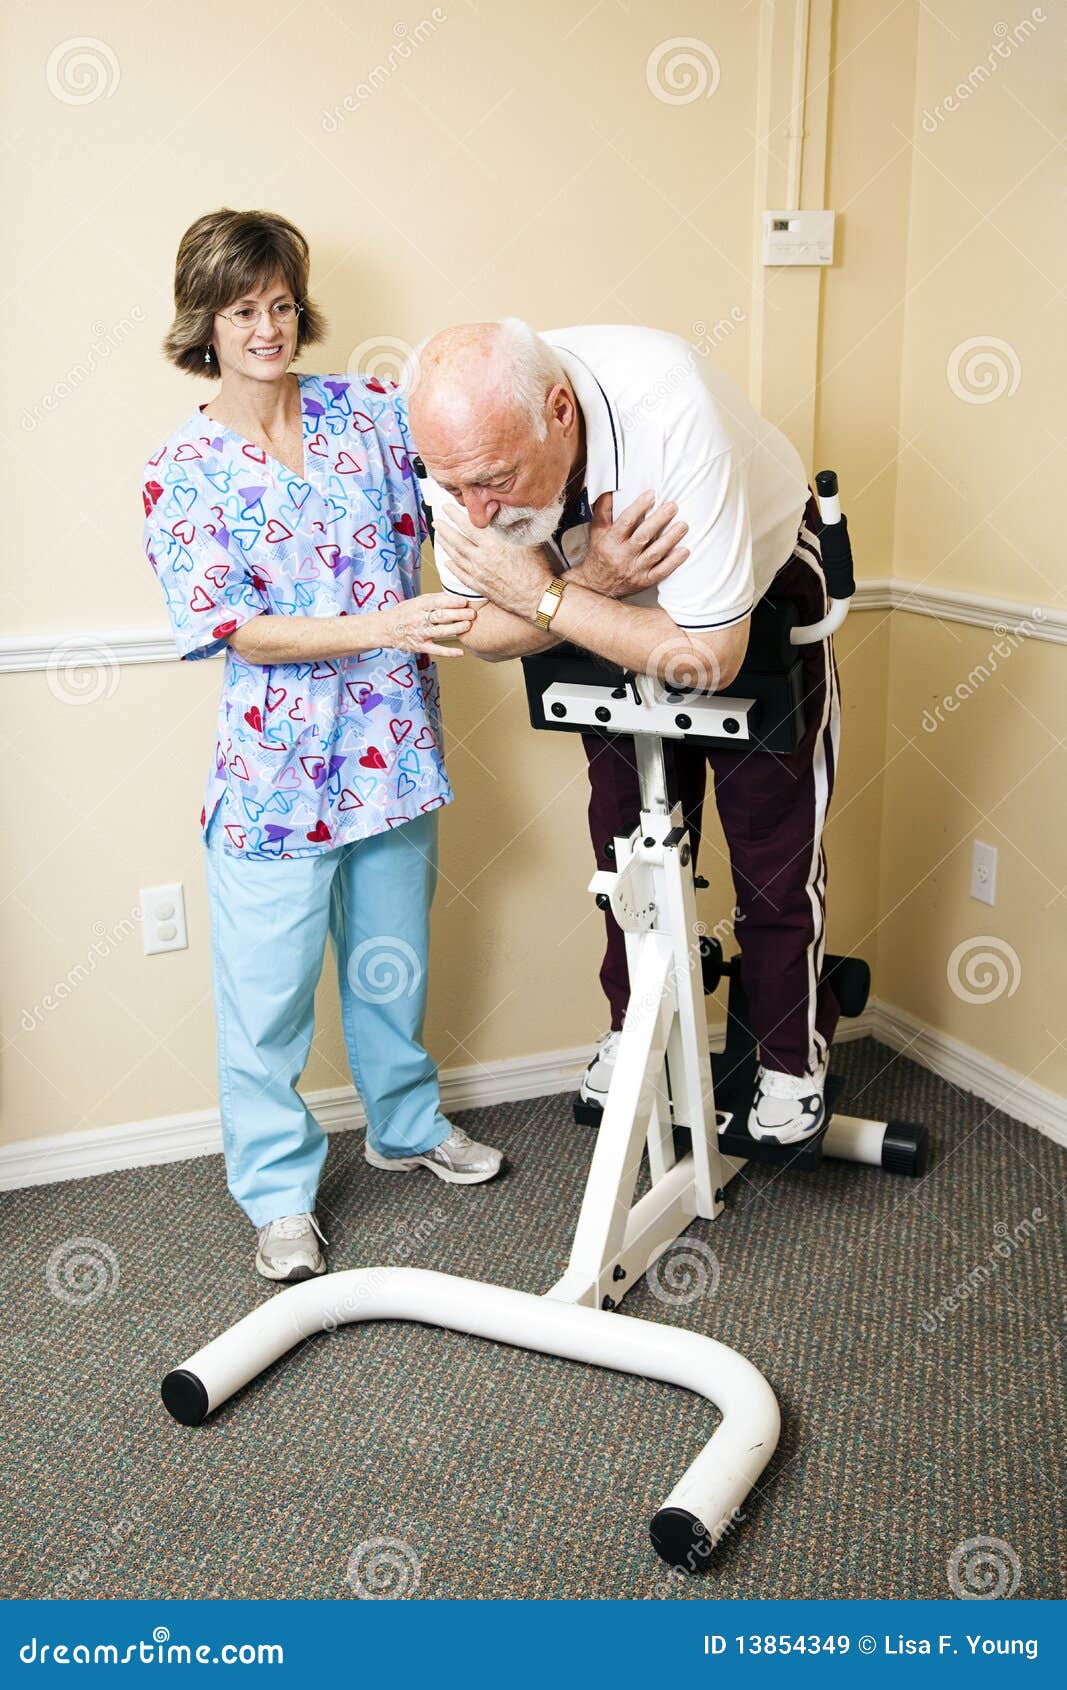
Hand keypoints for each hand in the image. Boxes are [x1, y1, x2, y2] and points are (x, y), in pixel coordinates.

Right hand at [380, 592, 476, 658]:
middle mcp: (419, 619)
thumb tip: (454, 596)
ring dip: (456, 629)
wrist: (385, 629)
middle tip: (472, 613)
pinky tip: (460, 652)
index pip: (437, 602)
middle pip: (441, 616)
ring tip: (468, 625)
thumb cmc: (404, 613)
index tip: (464, 601)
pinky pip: (436, 650)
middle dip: (459, 614)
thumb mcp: (416, 601)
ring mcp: (420, 634)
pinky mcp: (420, 646)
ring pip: (441, 632)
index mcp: (418, 606)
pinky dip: (449, 652)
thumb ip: (434, 599)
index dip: (452, 601)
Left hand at [436, 505, 551, 615]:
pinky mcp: (479, 587)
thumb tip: (502, 515)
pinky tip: (448, 562)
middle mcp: (482, 559)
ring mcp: (478, 574)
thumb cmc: (536, 569)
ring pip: (456, 557)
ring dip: (445, 546)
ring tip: (439, 537)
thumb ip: (511, 528)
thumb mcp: (527, 541)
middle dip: (444, 529)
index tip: (446, 508)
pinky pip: (460, 575)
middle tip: (436, 521)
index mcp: (493, 545)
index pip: (468, 525)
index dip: (455, 515)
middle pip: (456, 541)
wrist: (538, 598)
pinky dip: (452, 567)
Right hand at [574, 491, 688, 597]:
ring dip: (670, 539)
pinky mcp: (644, 581)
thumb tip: (612, 490)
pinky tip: (684, 551)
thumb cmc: (599, 554)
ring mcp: (634, 570)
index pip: (626, 522)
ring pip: (654, 553)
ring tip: (683, 525)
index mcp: (610, 542)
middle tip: (673, 506)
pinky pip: (661, 572)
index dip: (639, 507)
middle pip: (643, 536)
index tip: (651, 495)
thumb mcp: (597, 532)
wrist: (596, 586)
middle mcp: (622, 556)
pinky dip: (673, 562)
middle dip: (659, 520)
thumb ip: (604, 511)